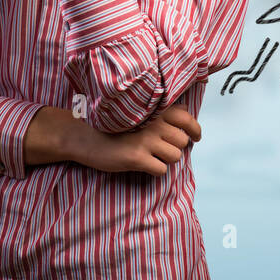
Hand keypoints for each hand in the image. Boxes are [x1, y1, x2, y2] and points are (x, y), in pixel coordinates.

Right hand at [78, 104, 202, 175]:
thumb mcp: (137, 112)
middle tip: (162, 149)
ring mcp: (145, 139)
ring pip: (175, 156)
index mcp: (154, 109)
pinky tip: (142, 164)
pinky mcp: (137, 157)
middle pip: (183, 141)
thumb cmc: (113, 125)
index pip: (187, 118)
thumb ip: (160, 112)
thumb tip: (187, 113)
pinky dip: (155, 170)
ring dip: (165, 159)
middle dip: (175, 147)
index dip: (194, 129)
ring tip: (150, 156)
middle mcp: (153, 122)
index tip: (195, 137)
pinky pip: (161, 170)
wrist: (84, 136)